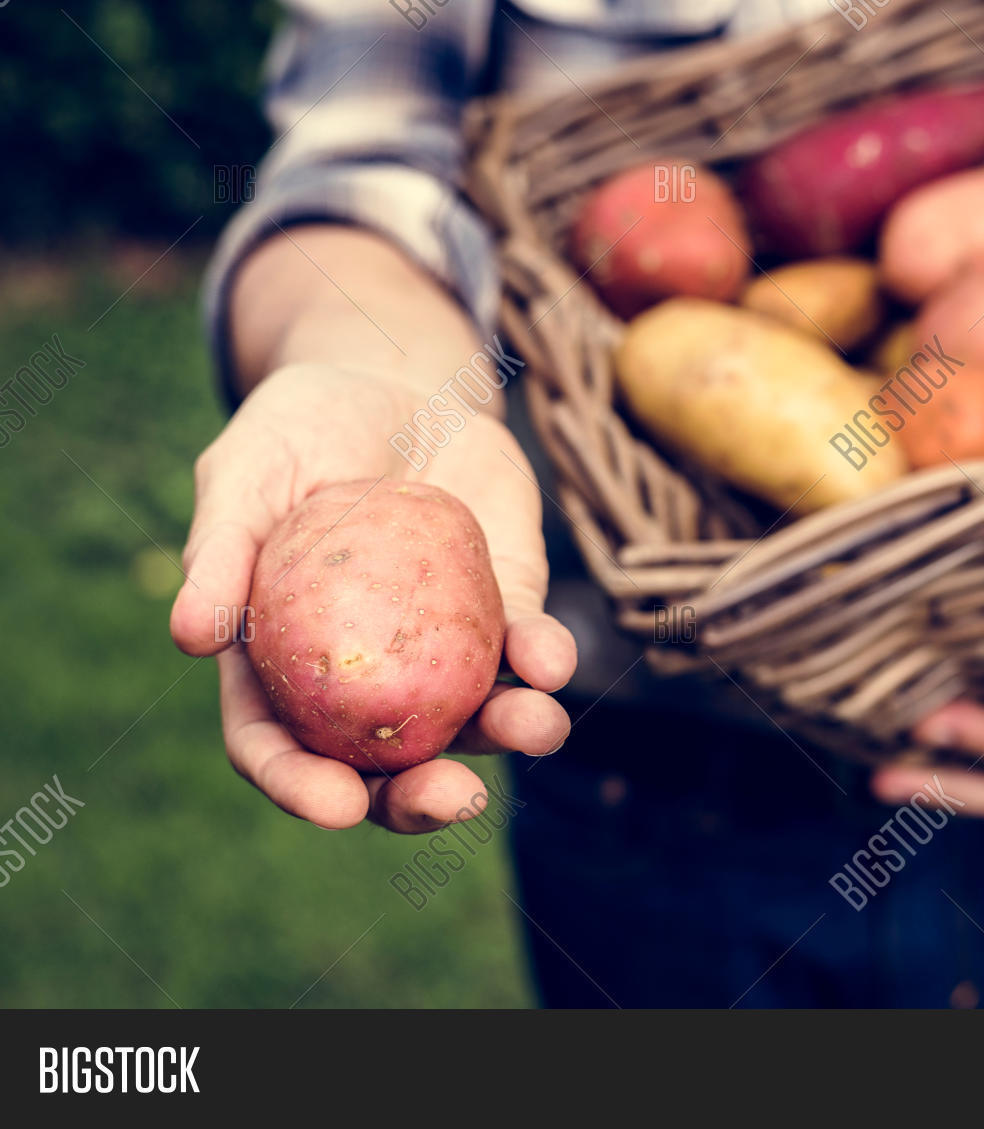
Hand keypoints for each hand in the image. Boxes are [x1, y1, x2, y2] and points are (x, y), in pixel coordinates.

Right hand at [170, 363, 576, 831]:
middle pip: (386, 763)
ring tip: (536, 728)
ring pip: (473, 720)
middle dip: (421, 797)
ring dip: (508, 734)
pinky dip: (542, 660)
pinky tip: (550, 660)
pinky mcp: (505, 606)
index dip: (300, 785)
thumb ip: (221, 549)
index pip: (279, 743)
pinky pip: (526, 648)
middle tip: (454, 799)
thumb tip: (188, 638)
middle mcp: (364, 672)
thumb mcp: (244, 474)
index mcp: (279, 659)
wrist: (398, 382)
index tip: (337, 806)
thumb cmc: (301, 429)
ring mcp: (439, 647)